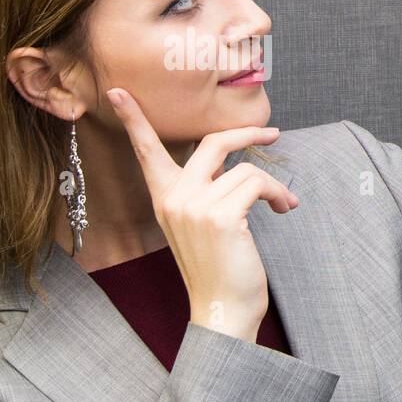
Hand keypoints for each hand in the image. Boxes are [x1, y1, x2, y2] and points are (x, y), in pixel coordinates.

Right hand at [106, 88, 297, 342]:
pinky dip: (278, 195)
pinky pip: (258, 183)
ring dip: (273, 186)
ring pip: (246, 169)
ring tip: (281, 205)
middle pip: (211, 142)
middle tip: (271, 133)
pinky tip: (283, 210)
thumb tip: (237, 167)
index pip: (146, 151)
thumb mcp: (201, 226)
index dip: (134, 120)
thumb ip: (205, 193)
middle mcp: (174, 198)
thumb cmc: (217, 270)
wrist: (221, 310)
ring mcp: (195, 205)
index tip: (118, 91)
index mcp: (164, 198)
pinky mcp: (221, 215)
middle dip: (246, 134)